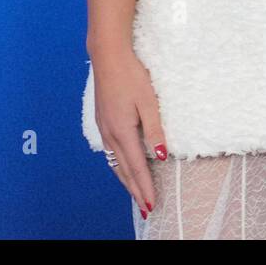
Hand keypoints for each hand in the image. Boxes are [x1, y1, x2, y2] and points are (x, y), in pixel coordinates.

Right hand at [91, 47, 166, 215]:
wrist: (108, 56)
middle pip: (123, 170)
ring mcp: (104, 128)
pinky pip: (111, 151)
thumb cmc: (131, 75)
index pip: (136, 167)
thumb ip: (155, 130)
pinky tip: (123, 167)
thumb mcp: (149, 102)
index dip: (144, 187)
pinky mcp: (103, 121)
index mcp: (122, 132)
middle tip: (145, 208)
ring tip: (136, 193)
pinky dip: (119, 165)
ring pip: (116, 162)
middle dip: (135, 190)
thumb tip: (161, 156)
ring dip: (126, 180)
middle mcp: (110, 134)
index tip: (151, 204)